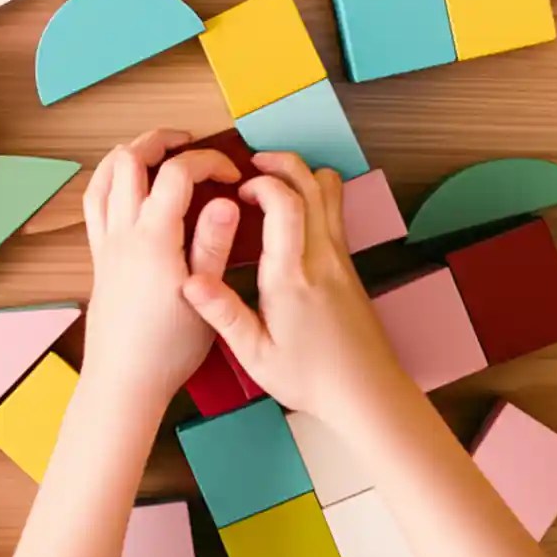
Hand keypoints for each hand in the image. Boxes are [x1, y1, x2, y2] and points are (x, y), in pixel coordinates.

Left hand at [82, 129, 241, 406]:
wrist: (124, 380)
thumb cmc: (169, 348)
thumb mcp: (205, 297)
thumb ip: (214, 244)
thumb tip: (227, 201)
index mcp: (154, 239)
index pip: (178, 173)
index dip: (209, 161)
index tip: (234, 175)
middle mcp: (123, 233)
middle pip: (130, 159)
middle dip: (162, 140)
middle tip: (192, 143)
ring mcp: (106, 242)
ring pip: (105, 175)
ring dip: (131, 153)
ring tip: (160, 152)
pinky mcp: (99, 256)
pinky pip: (95, 201)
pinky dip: (111, 179)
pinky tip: (129, 185)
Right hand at [182, 153, 401, 417]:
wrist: (367, 394)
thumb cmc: (309, 379)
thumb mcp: (255, 354)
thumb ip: (222, 313)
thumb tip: (188, 280)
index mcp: (292, 276)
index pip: (285, 204)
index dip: (261, 183)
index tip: (238, 190)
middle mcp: (322, 257)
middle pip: (312, 183)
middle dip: (282, 163)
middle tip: (253, 165)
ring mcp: (341, 258)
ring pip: (330, 193)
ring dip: (301, 175)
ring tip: (270, 183)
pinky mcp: (350, 266)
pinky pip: (335, 213)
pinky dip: (313, 196)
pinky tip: (289, 216)